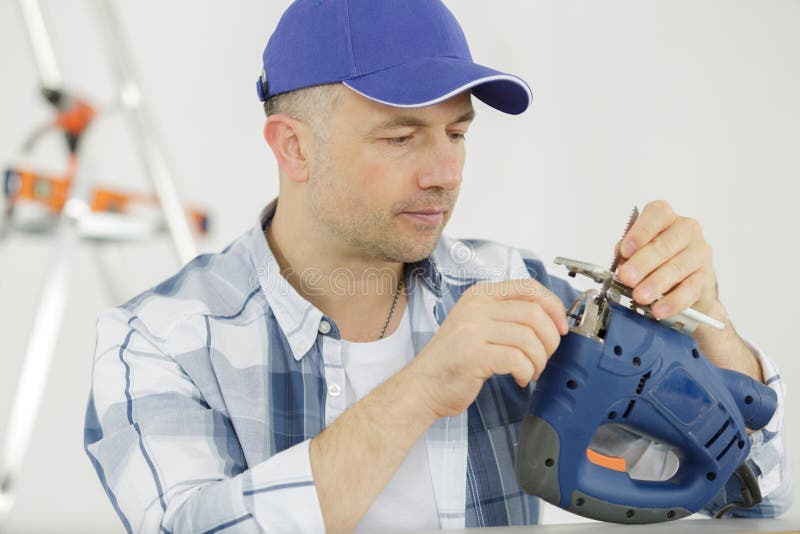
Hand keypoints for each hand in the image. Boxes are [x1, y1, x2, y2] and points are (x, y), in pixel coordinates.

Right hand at [407, 278, 568, 419]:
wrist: (423, 386)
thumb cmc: (454, 360)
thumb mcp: (478, 325)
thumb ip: (507, 315)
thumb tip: (551, 318)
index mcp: (480, 295)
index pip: (529, 287)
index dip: (553, 306)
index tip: (561, 327)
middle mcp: (476, 307)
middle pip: (534, 313)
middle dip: (550, 339)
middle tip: (545, 356)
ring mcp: (472, 330)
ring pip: (529, 337)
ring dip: (539, 360)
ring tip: (531, 370)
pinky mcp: (473, 355)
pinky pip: (517, 359)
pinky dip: (526, 371)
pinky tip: (520, 378)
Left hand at [613, 200, 762, 381]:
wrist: (687, 290)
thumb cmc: (658, 264)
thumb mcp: (639, 253)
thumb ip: (628, 253)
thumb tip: (621, 258)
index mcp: (666, 218)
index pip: (656, 214)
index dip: (639, 232)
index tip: (625, 250)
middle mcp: (686, 230)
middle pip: (664, 244)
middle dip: (642, 263)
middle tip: (627, 278)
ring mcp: (699, 253)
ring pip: (677, 267)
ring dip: (656, 283)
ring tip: (640, 296)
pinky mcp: (707, 278)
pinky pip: (690, 290)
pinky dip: (673, 301)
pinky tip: (660, 309)